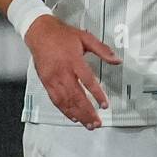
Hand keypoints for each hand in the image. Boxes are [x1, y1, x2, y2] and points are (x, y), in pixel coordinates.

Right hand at [23, 15, 120, 129]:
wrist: (39, 32)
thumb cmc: (62, 35)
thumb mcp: (85, 37)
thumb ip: (102, 50)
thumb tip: (117, 60)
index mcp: (73, 60)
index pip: (87, 81)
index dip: (97, 94)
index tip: (104, 105)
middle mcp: (62, 71)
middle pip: (76, 96)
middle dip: (87, 112)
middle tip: (97, 123)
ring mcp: (53, 78)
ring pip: (66, 101)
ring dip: (78, 114)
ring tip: (88, 124)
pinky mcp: (46, 82)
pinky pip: (55, 100)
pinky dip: (64, 110)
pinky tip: (73, 117)